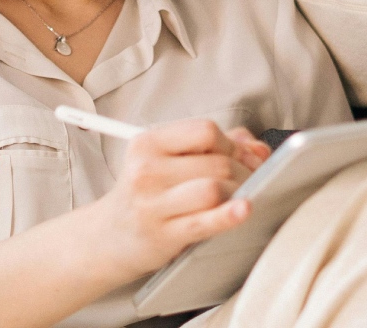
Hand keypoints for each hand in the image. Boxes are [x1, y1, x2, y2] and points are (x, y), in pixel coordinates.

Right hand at [87, 120, 272, 278]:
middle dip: (244, 171)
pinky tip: (243, 209)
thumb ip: (217, 145)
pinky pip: (204, 221)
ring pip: (215, 188)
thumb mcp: (169, 160)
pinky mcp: (163, 234)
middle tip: (250, 181)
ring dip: (239, 192)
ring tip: (240, 199)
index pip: (205, 131)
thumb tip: (257, 148)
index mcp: (148, 143)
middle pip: (216, 162)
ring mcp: (153, 203)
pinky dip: (229, 214)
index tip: (241, 157)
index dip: (232, 143)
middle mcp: (146, 170)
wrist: (109, 236)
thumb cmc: (146, 194)